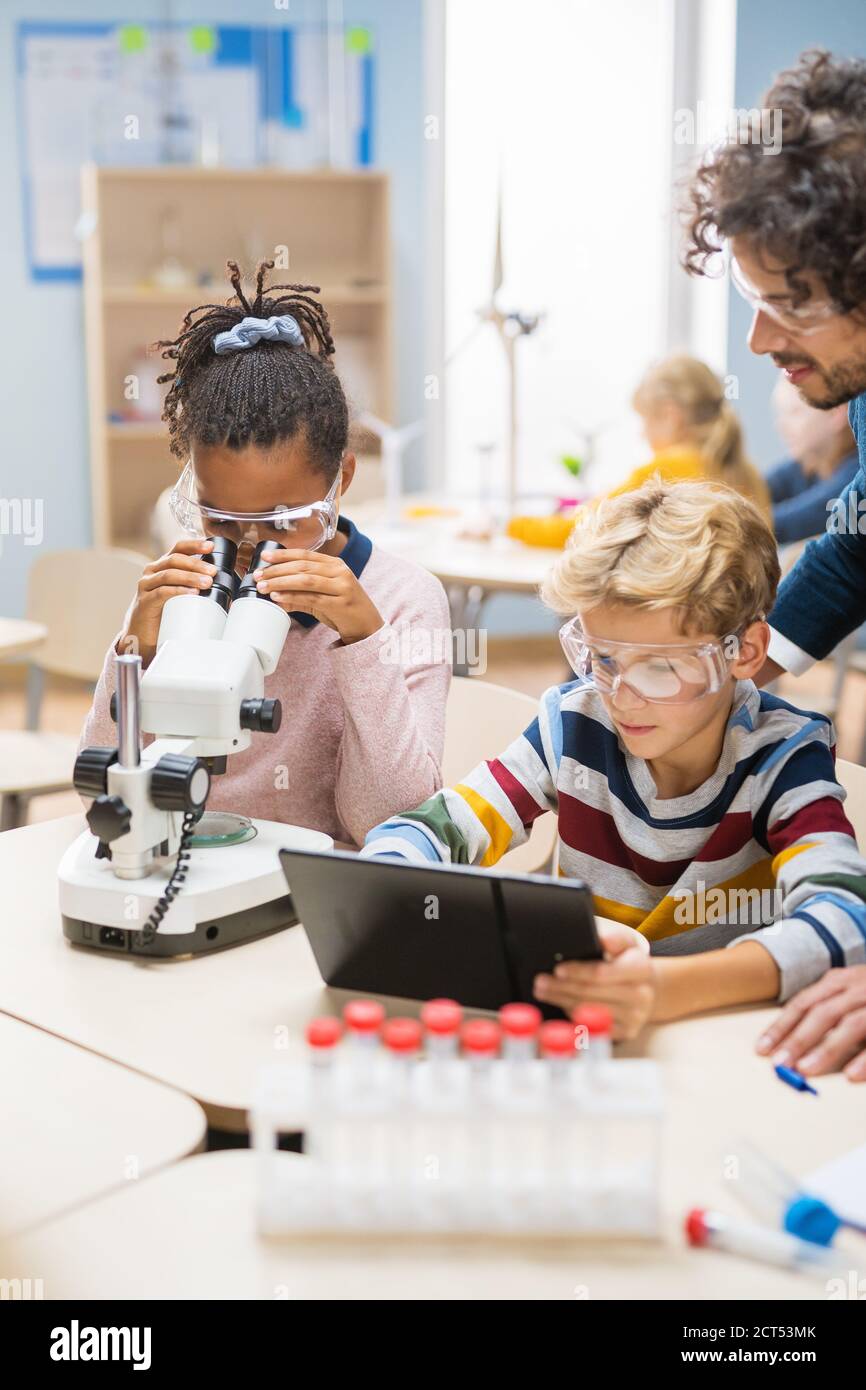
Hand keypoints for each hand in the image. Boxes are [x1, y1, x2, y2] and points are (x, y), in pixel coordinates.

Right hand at [119, 539, 213, 665]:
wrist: (144, 634)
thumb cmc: (166, 612)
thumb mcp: (181, 594)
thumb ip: (196, 586)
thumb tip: (227, 590)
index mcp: (163, 565)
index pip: (178, 548)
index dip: (194, 545)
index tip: (211, 546)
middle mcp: (153, 572)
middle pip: (175, 559)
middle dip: (196, 564)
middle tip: (213, 571)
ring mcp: (146, 586)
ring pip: (169, 574)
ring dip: (190, 577)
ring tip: (207, 583)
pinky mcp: (145, 602)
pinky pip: (162, 592)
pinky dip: (178, 591)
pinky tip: (192, 593)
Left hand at [255, 548, 383, 643]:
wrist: (367, 627)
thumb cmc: (344, 610)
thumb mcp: (321, 598)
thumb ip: (299, 595)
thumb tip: (274, 595)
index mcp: (336, 565)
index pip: (305, 554)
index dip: (283, 554)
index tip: (265, 556)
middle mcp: (340, 572)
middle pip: (303, 566)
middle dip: (277, 570)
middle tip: (258, 575)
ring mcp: (342, 587)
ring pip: (305, 580)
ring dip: (281, 582)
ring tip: (264, 586)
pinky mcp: (340, 604)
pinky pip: (311, 598)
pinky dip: (292, 596)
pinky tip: (278, 597)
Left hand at [533, 922, 655, 1039]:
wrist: (648, 989)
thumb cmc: (629, 963)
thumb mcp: (627, 944)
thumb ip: (615, 939)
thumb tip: (602, 941)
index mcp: (641, 969)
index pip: (601, 973)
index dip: (577, 972)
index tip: (557, 969)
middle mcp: (641, 995)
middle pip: (591, 993)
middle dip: (561, 987)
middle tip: (540, 981)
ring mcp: (634, 1017)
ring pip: (588, 1010)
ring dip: (561, 1000)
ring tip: (543, 991)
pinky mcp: (625, 1032)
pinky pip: (592, 1026)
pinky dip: (572, 1014)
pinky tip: (560, 1004)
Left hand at [756, 965, 865, 1081]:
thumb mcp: (852, 991)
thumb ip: (828, 1010)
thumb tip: (791, 1041)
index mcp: (840, 980)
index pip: (804, 1002)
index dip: (782, 1025)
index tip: (762, 1049)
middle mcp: (858, 987)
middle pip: (823, 1012)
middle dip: (799, 1039)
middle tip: (780, 1064)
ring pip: (851, 1024)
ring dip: (827, 1049)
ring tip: (806, 1070)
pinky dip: (865, 1059)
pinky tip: (850, 1075)